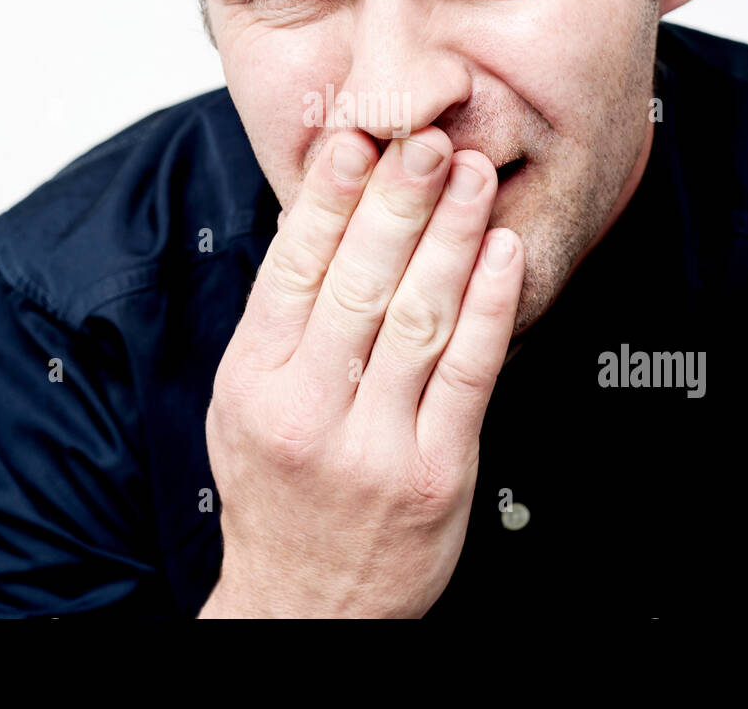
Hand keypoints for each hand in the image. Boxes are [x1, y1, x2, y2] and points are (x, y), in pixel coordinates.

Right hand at [200, 126, 523, 617]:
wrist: (305, 606)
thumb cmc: (277, 491)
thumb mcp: (244, 403)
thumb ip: (278, 320)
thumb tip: (317, 224)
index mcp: (255, 381)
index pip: (293, 269)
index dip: (328, 199)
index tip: (357, 141)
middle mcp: (309, 408)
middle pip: (359, 283)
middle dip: (399, 203)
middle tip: (429, 140)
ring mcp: (374, 443)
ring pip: (419, 318)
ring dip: (452, 239)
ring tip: (473, 177)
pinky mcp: (435, 472)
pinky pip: (470, 375)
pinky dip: (491, 306)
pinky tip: (502, 254)